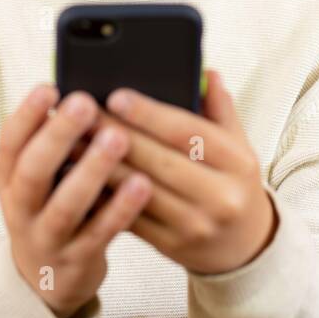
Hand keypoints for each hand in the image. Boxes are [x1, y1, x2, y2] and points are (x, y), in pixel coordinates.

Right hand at [0, 84, 152, 317]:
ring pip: (65, 206)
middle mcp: (20, 207)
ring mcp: (46, 237)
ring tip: (118, 138)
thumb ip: (58, 143)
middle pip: (33, 171)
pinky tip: (142, 184)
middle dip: (58, 136)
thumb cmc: (53, 205)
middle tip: (84, 103)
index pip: (9, 143)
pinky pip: (99, 233)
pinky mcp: (76, 259)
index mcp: (9, 179)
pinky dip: (120, 209)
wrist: (47, 276)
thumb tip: (91, 95)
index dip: (26, 116)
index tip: (49, 87)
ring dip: (92, 170)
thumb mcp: (42, 177)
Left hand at [87, 69, 277, 274]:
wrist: (245, 245)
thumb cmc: (233, 184)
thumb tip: (203, 72)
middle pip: (159, 161)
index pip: (189, 132)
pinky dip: (104, 197)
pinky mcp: (171, 245)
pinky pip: (131, 218)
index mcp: (238, 163)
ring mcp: (195, 225)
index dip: (150, 114)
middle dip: (117, 136)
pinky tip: (82, 177)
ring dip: (102, 166)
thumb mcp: (238, 144)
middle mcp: (221, 196)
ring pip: (139, 190)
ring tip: (73, 142)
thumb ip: (219, 108)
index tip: (116, 96)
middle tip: (82, 115)